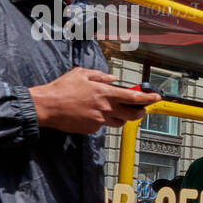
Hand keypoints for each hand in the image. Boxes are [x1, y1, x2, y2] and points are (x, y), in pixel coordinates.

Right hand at [29, 67, 159, 133]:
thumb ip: (99, 75)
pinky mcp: (92, 129)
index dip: (148, 98)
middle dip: (140, 112)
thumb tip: (111, 78)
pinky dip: (102, 120)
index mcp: (105, 93)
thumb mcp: (81, 73)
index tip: (156, 97)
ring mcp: (99, 120)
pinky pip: (102, 125)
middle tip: (140, 109)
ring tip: (113, 110)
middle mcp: (105, 108)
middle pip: (132, 115)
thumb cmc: (61, 89)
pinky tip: (91, 113)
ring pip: (119, 122)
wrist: (46, 106)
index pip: (133, 98)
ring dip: (121, 117)